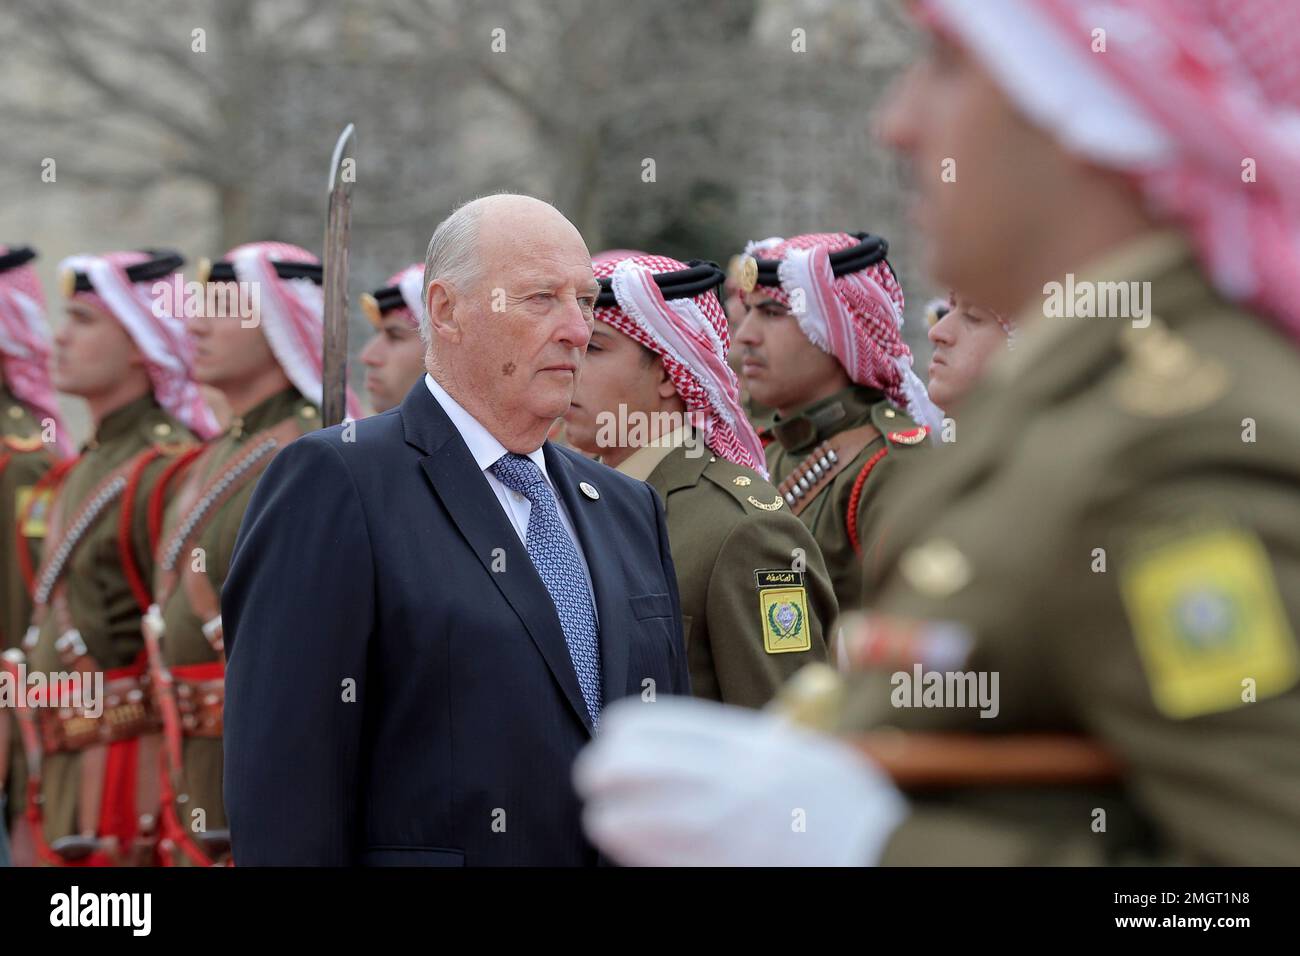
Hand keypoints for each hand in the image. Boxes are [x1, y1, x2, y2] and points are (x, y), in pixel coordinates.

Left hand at [574, 696, 906, 865]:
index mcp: (754, 744)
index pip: (660, 724)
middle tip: (595, 780)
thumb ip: (757, 739)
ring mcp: (731, 832)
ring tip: (603, 818)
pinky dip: (639, 854)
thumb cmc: (847, 807)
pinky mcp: (727, 871)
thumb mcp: (807, 754)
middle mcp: (736, 783)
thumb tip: (701, 737)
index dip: (622, 731)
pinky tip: (627, 847)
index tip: (611, 738)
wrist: (885, 856)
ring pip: (637, 818)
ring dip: (612, 818)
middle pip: (636, 767)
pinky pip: (662, 863)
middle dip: (605, 772)